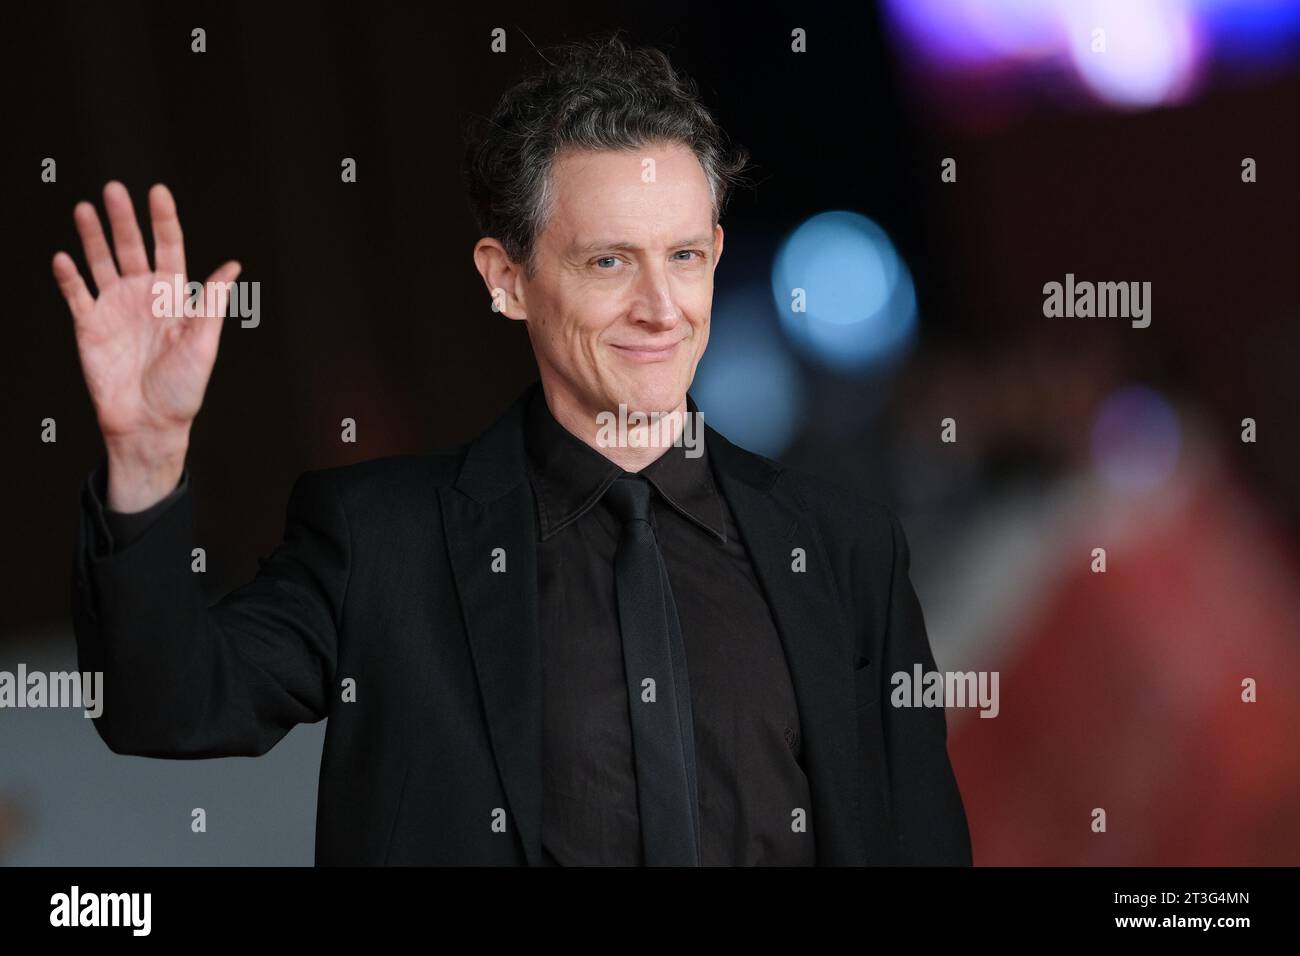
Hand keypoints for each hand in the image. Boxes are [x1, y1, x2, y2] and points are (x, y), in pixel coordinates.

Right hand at [53, 181, 239, 509]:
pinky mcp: (89, 326)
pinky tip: (62, 258)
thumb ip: (210, 304)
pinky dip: (68, 277)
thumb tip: (232, 265)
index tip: (158, 192)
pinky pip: (77, 294)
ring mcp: (115, 309)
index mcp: (174, 298)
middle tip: (114, 189)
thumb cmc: (183, 390)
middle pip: (132, 248)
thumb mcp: (203, 345)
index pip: (170, 249)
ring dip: (92, 237)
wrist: (149, 425)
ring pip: (101, 263)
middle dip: (123, 219)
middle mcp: (143, 297)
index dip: (164, 221)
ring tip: (85, 208)